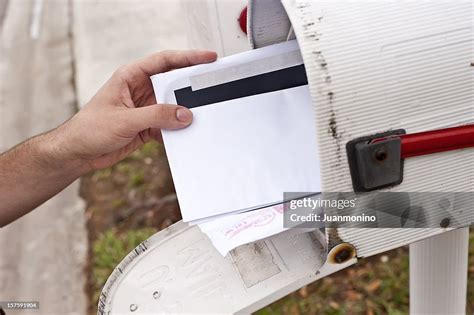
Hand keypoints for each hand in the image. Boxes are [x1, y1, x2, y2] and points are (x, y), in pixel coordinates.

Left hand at [52, 50, 216, 170]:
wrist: (78, 153)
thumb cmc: (89, 129)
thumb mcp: (124, 120)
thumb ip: (156, 116)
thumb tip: (184, 115)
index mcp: (131, 76)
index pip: (164, 61)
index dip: (188, 57)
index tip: (208, 58)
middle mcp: (140, 90)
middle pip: (173, 84)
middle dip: (191, 87)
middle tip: (210, 89)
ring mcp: (146, 109)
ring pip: (174, 106)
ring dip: (185, 113)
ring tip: (201, 116)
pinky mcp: (148, 126)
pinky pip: (169, 125)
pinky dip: (178, 131)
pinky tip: (185, 136)